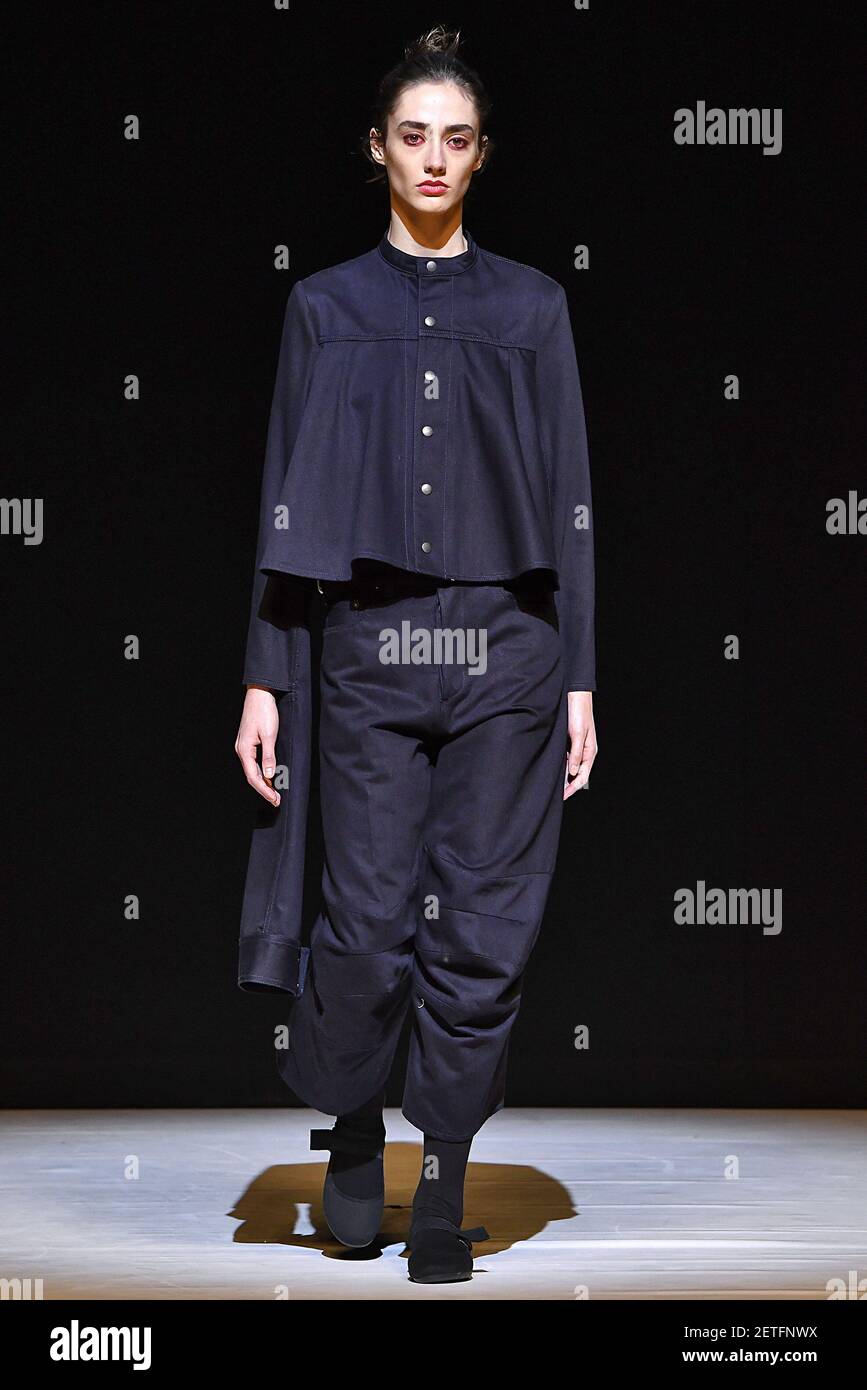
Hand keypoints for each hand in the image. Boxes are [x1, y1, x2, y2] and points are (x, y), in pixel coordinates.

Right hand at [235, 686, 280, 805]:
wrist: (259, 694)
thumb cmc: (264, 712)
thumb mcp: (269, 735)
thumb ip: (269, 756)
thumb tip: (268, 776)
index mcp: (244, 750)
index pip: (253, 777)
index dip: (264, 790)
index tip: (274, 799)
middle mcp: (242, 750)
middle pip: (252, 776)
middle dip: (264, 789)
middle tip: (276, 800)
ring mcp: (245, 746)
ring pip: (252, 770)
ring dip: (263, 782)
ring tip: (274, 792)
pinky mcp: (249, 742)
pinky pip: (254, 762)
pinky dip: (262, 772)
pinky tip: (269, 776)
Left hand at [563, 690, 596, 800]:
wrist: (575, 695)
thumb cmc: (579, 712)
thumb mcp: (577, 734)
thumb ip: (575, 753)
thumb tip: (573, 772)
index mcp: (590, 751)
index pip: (582, 775)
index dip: (573, 787)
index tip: (563, 796)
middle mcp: (585, 751)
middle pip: (578, 774)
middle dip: (569, 786)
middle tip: (557, 796)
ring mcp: (578, 746)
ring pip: (572, 767)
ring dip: (565, 776)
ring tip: (554, 786)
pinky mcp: (571, 741)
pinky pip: (567, 758)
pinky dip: (562, 766)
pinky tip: (554, 770)